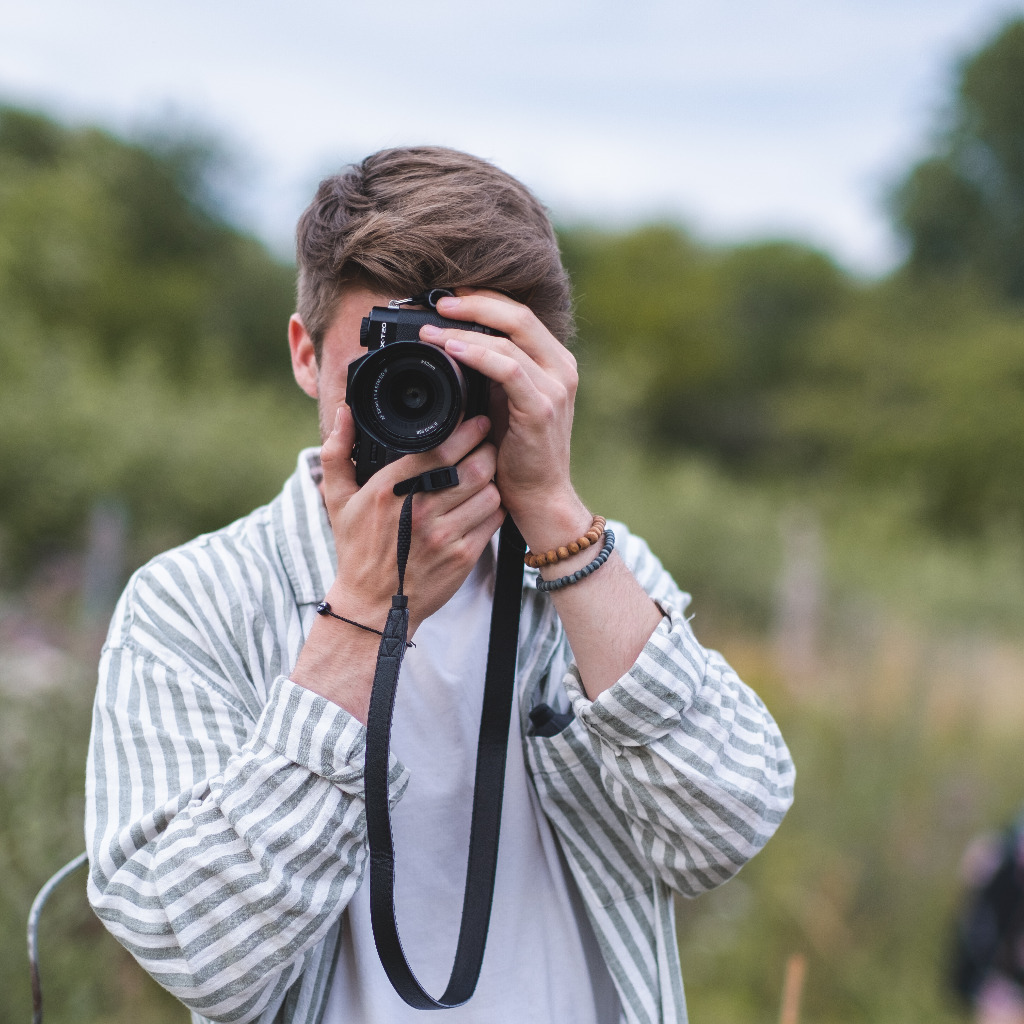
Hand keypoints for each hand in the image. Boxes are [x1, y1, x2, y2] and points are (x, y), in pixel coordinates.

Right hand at [319, 403, 504, 633]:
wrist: (372, 605)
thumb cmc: (357, 549)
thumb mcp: (337, 499)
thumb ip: (337, 451)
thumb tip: (343, 412)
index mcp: (390, 490)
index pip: (441, 449)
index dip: (467, 431)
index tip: (477, 422)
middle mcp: (419, 510)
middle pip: (475, 467)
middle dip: (487, 451)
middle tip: (487, 446)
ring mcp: (443, 536)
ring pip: (489, 492)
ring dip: (493, 480)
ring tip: (486, 475)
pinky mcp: (462, 557)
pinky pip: (493, 521)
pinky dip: (494, 508)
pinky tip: (484, 505)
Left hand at [420, 290, 590, 549]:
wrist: (539, 496)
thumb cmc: (517, 452)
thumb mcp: (502, 401)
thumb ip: (488, 371)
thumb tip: (451, 342)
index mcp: (553, 360)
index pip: (519, 313)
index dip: (483, 299)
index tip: (449, 296)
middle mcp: (561, 367)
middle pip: (518, 315)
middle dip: (474, 303)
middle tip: (438, 303)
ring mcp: (555, 387)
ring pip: (510, 338)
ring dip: (466, 330)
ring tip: (432, 331)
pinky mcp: (542, 408)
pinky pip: (508, 369)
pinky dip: (478, 355)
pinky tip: (453, 350)